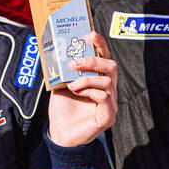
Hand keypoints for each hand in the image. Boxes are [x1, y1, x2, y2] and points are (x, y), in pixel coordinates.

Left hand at [47, 32, 117, 146]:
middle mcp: (107, 91)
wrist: (59, 134)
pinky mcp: (108, 117)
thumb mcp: (60, 84)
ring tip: (71, 85)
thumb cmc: (62, 109)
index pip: (104, 58)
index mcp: (98, 81)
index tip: (89, 34)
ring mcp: (110, 104)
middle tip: (75, 62)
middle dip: (93, 61)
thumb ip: (64, 71)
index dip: (100, 45)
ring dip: (87, 79)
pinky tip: (77, 93)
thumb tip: (58, 50)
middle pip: (111, 66)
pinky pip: (105, 98)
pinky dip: (90, 92)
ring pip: (108, 81)